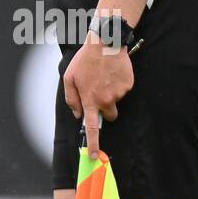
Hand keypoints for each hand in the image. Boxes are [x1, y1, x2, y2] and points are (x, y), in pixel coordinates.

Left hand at [62, 32, 134, 158]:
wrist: (105, 43)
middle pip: (110, 114)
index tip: (93, 155)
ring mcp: (119, 93)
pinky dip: (118, 83)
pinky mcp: (128, 85)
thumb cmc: (85, 60)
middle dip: (106, 108)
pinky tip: (112, 71)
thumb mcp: (69, 78)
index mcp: (90, 100)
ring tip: (104, 74)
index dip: (93, 143)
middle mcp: (106, 100)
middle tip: (100, 91)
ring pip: (116, 99)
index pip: (93, 128)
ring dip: (111, 91)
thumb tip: (78, 114)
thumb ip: (72, 99)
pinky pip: (124, 89)